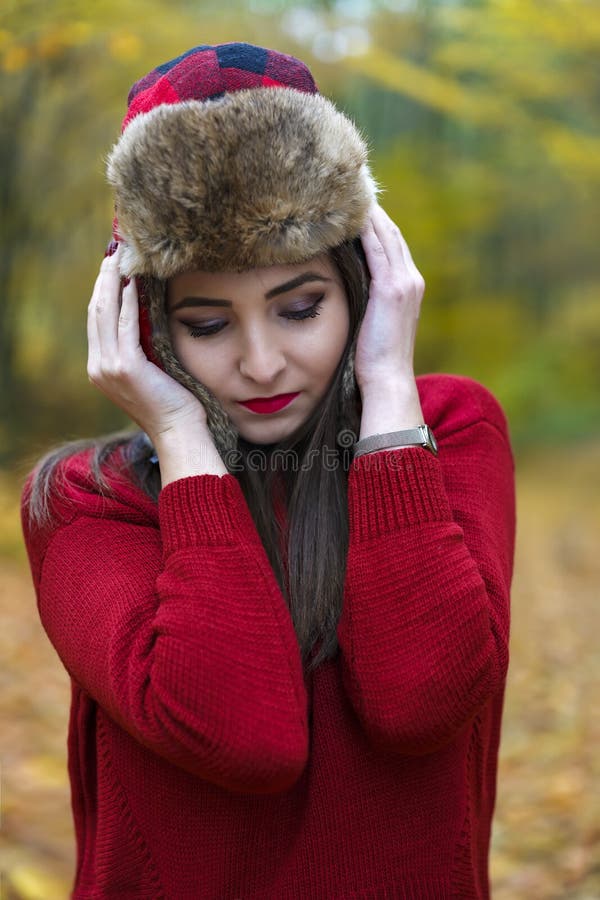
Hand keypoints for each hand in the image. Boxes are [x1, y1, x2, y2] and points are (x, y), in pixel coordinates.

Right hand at [87, 247, 207, 442]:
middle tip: (115, 252)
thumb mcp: (152, 373)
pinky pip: (126, 324)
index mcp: (101, 368)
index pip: (97, 320)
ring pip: (106, 312)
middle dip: (104, 279)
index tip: (112, 266)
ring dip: (114, 281)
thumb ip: (143, 348)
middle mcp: (98, 367)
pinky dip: (129, 299)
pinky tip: (136, 281)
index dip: (103, 290)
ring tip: (122, 257)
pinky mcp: (125, 367)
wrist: (179, 432)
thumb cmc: (175, 405)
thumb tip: (150, 315)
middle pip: (96, 311)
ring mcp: (108, 367)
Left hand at [355, 204, 424, 392]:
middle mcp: (411, 279)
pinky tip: (349, 213)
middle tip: (350, 185)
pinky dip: (364, 228)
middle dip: (371, 209)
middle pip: (390, 232)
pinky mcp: (392, 289)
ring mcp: (404, 282)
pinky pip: (377, 248)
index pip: (391, 244)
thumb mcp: (373, 323)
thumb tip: (346, 286)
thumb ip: (367, 300)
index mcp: (408, 286)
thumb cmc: (374, 360)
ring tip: (347, 190)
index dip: (374, 222)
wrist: (388, 379)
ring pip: (385, 234)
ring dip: (367, 211)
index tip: (355, 204)